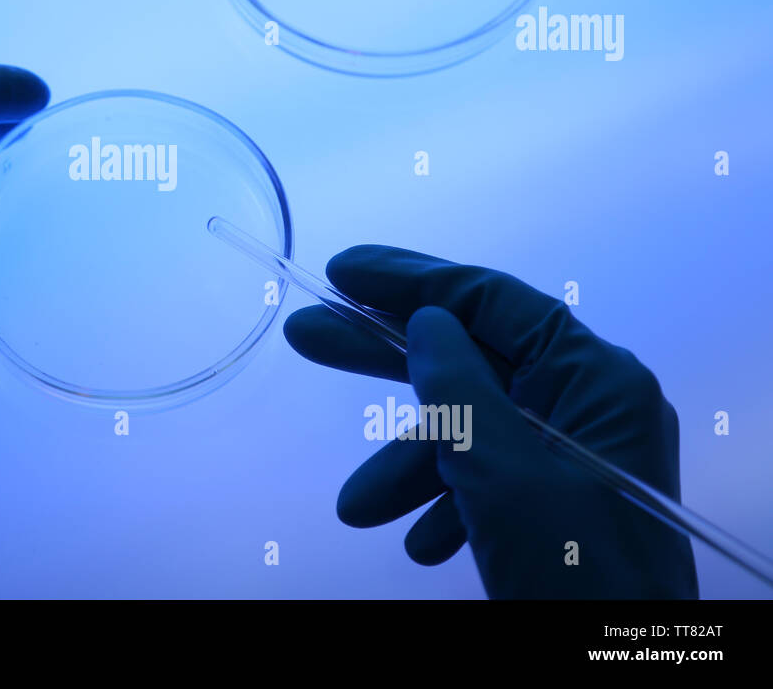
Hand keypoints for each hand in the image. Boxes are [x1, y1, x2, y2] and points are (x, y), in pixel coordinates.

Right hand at [284, 246, 697, 598]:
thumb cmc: (570, 567)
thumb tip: (427, 321)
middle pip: (469, 358)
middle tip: (305, 339)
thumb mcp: (499, 468)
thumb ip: (456, 384)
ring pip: (469, 432)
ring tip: (359, 509)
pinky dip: (445, 505)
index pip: (491, 300)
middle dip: (385, 363)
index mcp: (594, 378)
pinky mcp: (558, 508)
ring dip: (408, 467)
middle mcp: (586, 406)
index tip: (340, 273)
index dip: (410, 279)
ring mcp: (573, 459)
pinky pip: (486, 482)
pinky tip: (420, 542)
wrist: (616, 679)